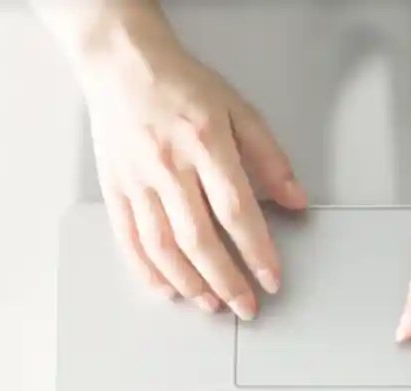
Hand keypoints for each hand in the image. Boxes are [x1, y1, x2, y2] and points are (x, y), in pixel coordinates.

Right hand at [79, 16, 305, 317]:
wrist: (123, 64)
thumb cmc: (182, 85)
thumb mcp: (238, 109)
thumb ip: (269, 157)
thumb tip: (295, 201)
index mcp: (205, 143)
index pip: (236, 210)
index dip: (256, 251)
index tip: (271, 279)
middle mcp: (169, 165)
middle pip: (199, 238)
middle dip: (227, 280)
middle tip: (246, 307)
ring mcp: (137, 180)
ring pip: (163, 246)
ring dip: (190, 283)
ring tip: (212, 304)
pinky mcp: (115, 188)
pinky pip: (129, 239)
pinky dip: (148, 270)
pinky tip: (167, 289)